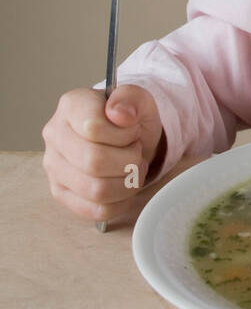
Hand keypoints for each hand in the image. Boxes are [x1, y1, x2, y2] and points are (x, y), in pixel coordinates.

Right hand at [42, 84, 164, 223]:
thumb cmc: (129, 120)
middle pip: (94, 161)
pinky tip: (124, 185)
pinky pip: (95, 210)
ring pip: (96, 190)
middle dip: (129, 160)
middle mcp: (55, 135)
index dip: (123, 134)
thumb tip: (119, 113)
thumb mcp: (139, 100)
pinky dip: (120, 202)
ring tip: (132, 168)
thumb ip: (131, 98)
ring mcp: (54, 166)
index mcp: (71, 105)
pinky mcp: (60, 193)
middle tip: (136, 152)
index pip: (92, 127)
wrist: (126, 139)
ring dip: (127, 182)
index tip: (132, 130)